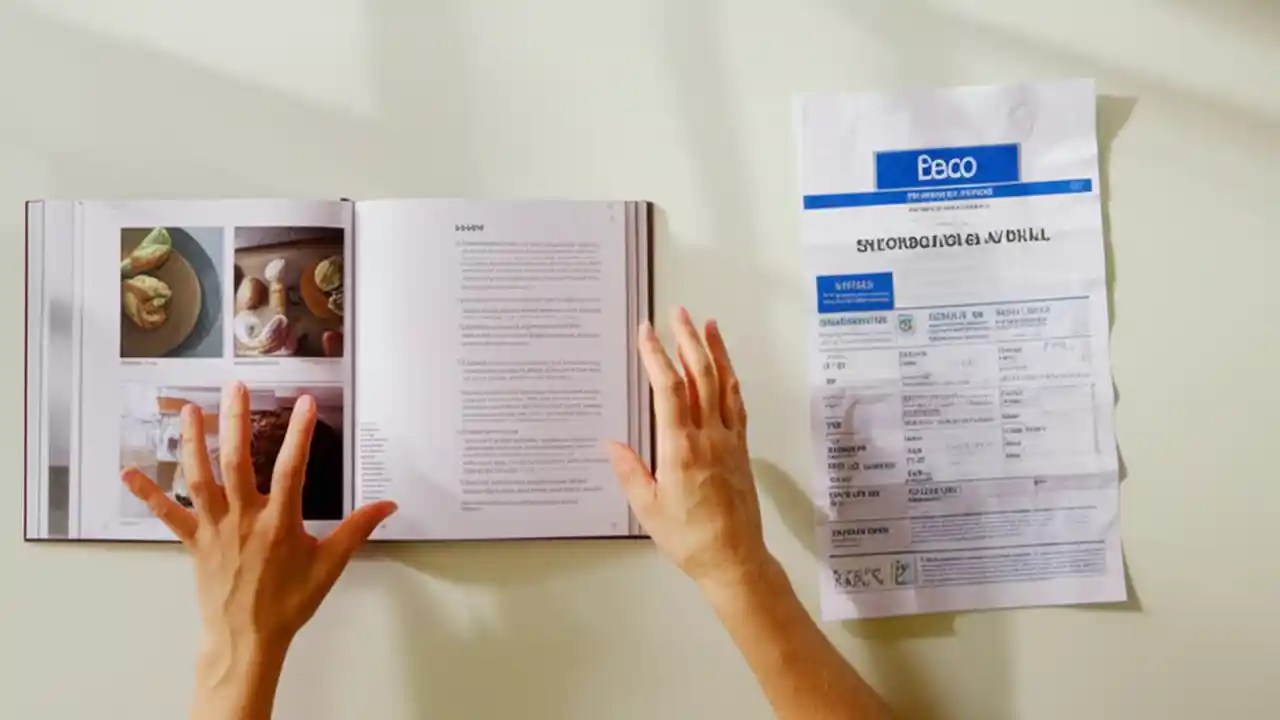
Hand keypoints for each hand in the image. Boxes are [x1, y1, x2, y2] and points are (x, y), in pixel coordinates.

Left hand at [122, 382, 396, 719]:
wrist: (247, 638)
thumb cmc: (289, 602)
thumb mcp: (331, 564)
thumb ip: (357, 529)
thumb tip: (387, 505)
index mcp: (279, 522)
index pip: (292, 467)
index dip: (300, 433)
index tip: (305, 402)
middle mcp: (243, 518)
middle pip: (237, 461)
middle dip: (236, 421)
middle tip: (236, 388)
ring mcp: (214, 528)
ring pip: (200, 477)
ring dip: (194, 442)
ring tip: (191, 410)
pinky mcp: (194, 542)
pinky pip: (167, 514)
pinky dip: (147, 494)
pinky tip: (129, 473)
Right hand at [606, 307, 771, 590]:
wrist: (734, 559)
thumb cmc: (689, 539)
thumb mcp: (648, 509)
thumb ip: (630, 471)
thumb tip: (612, 443)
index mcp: (680, 449)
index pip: (668, 390)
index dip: (657, 356)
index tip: (647, 332)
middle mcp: (708, 437)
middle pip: (700, 376)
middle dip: (687, 340)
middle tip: (677, 313)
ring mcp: (729, 440)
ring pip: (723, 384)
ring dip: (714, 351)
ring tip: (706, 324)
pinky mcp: (741, 449)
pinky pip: (737, 404)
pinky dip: (730, 378)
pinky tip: (725, 367)